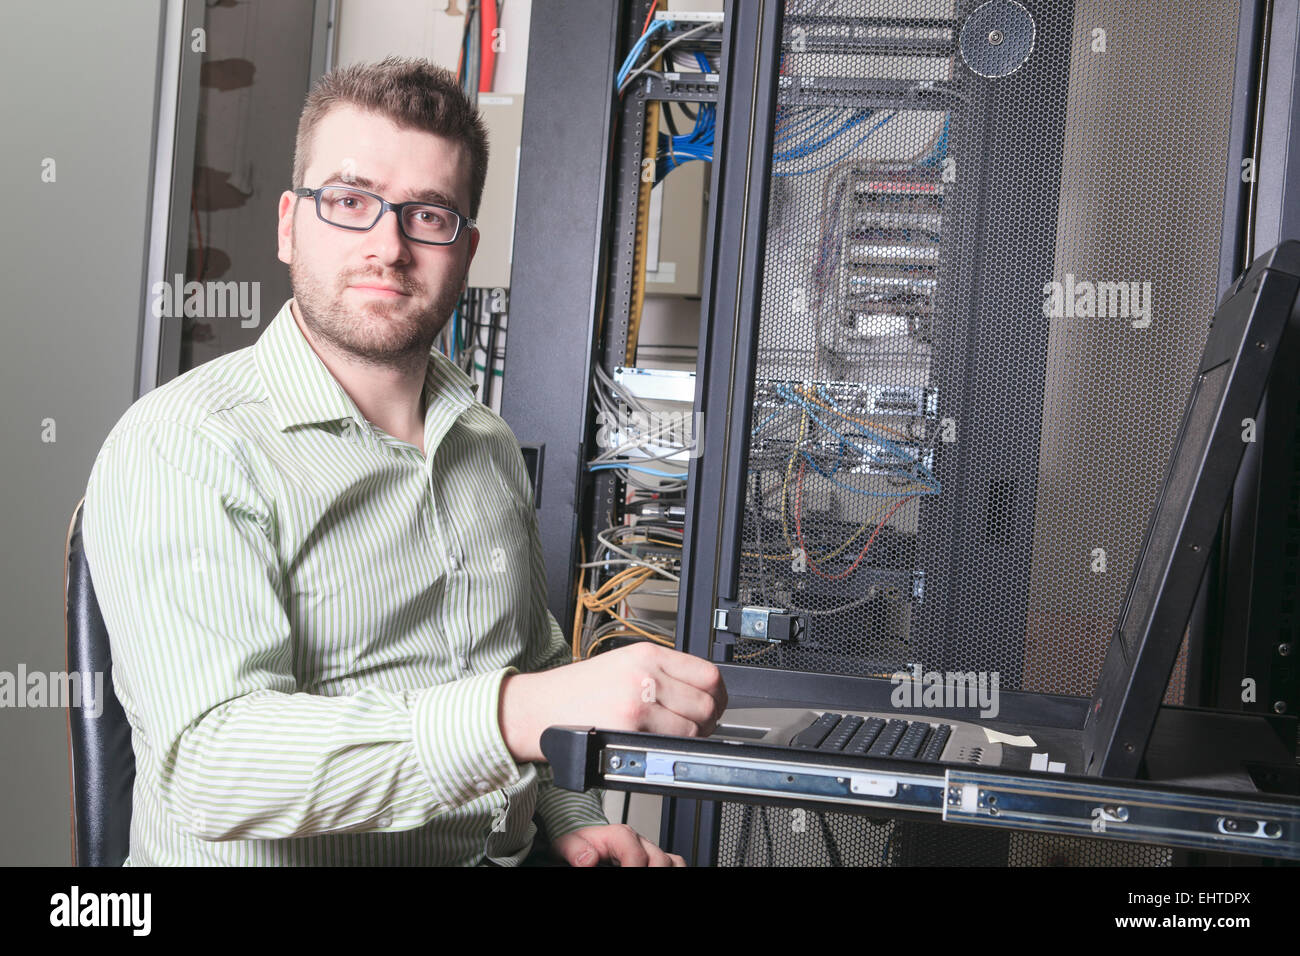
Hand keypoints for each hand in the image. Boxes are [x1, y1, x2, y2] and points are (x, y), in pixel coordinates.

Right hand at [499, 642, 727, 762]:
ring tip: (676, 739)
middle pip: (708, 702)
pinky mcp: (630, 729)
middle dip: (709, 720)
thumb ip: (660, 673)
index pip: (708, 673)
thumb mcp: (621, 664)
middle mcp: (646, 675)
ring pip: (695, 726)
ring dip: (693, 738)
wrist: (539, 709)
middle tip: (697, 727)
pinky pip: (673, 744)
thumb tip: (696, 693)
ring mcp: (639, 702)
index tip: (715, 706)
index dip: (719, 696)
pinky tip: (660, 748)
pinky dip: (673, 751)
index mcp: (646, 654)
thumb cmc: (575, 691)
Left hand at [552, 824, 685, 866]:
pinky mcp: (655, 859)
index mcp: (619, 835)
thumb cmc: (578, 845)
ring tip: (649, 877)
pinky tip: (662, 875)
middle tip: (634, 878)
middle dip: (650, 872)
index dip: (633, 868)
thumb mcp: (567, 844)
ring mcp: (649, 849)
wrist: (582, 843)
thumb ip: (575, 849)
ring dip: (662, 870)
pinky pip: (676, 862)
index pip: (635, 854)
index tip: (628, 874)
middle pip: (659, 859)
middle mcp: (639, 841)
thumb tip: (586, 860)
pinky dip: (674, 869)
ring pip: (671, 861)